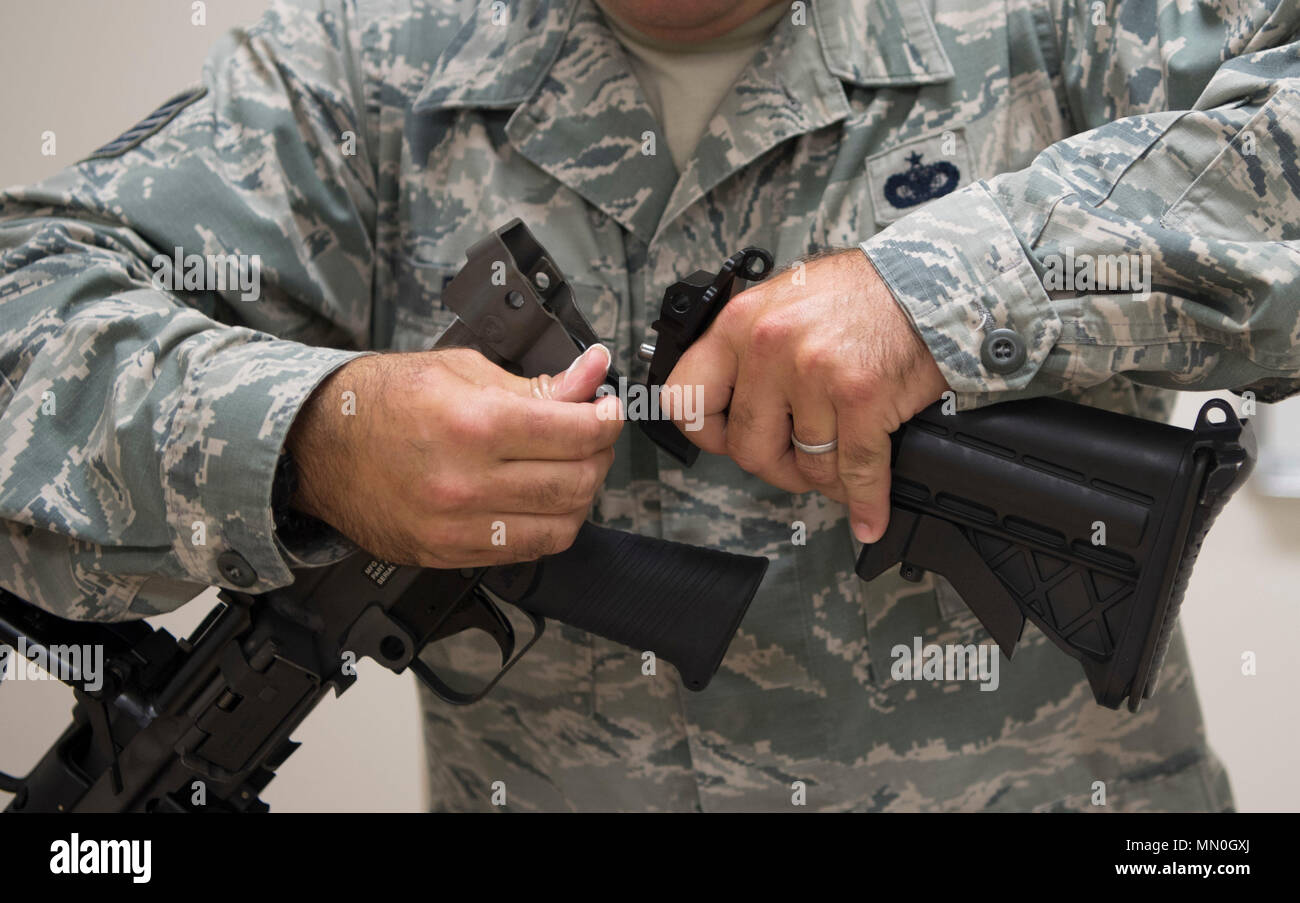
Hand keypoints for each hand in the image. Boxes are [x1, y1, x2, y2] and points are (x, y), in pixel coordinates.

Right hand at [287, 344, 621, 566]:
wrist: (314, 445)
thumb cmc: (380, 400)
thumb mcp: (461, 370)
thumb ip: (537, 383)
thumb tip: (591, 374)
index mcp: (473, 424)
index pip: (577, 432)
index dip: (608, 419)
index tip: (609, 409)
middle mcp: (465, 483)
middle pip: (577, 483)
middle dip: (600, 455)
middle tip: (594, 435)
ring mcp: (456, 527)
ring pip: (561, 526)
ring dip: (581, 496)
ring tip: (572, 467)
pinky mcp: (447, 554)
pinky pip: (525, 550)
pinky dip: (547, 524)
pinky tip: (541, 498)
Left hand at [665, 250, 947, 542]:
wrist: (929, 283)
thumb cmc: (861, 294)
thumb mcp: (784, 303)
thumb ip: (751, 350)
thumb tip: (733, 406)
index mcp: (740, 323)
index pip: (685, 399)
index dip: (707, 434)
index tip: (726, 440)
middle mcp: (769, 346)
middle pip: (748, 447)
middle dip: (776, 467)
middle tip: (795, 463)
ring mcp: (814, 373)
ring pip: (806, 465)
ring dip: (826, 479)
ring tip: (839, 469)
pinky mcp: (861, 397)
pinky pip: (856, 471)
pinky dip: (865, 500)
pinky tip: (868, 514)